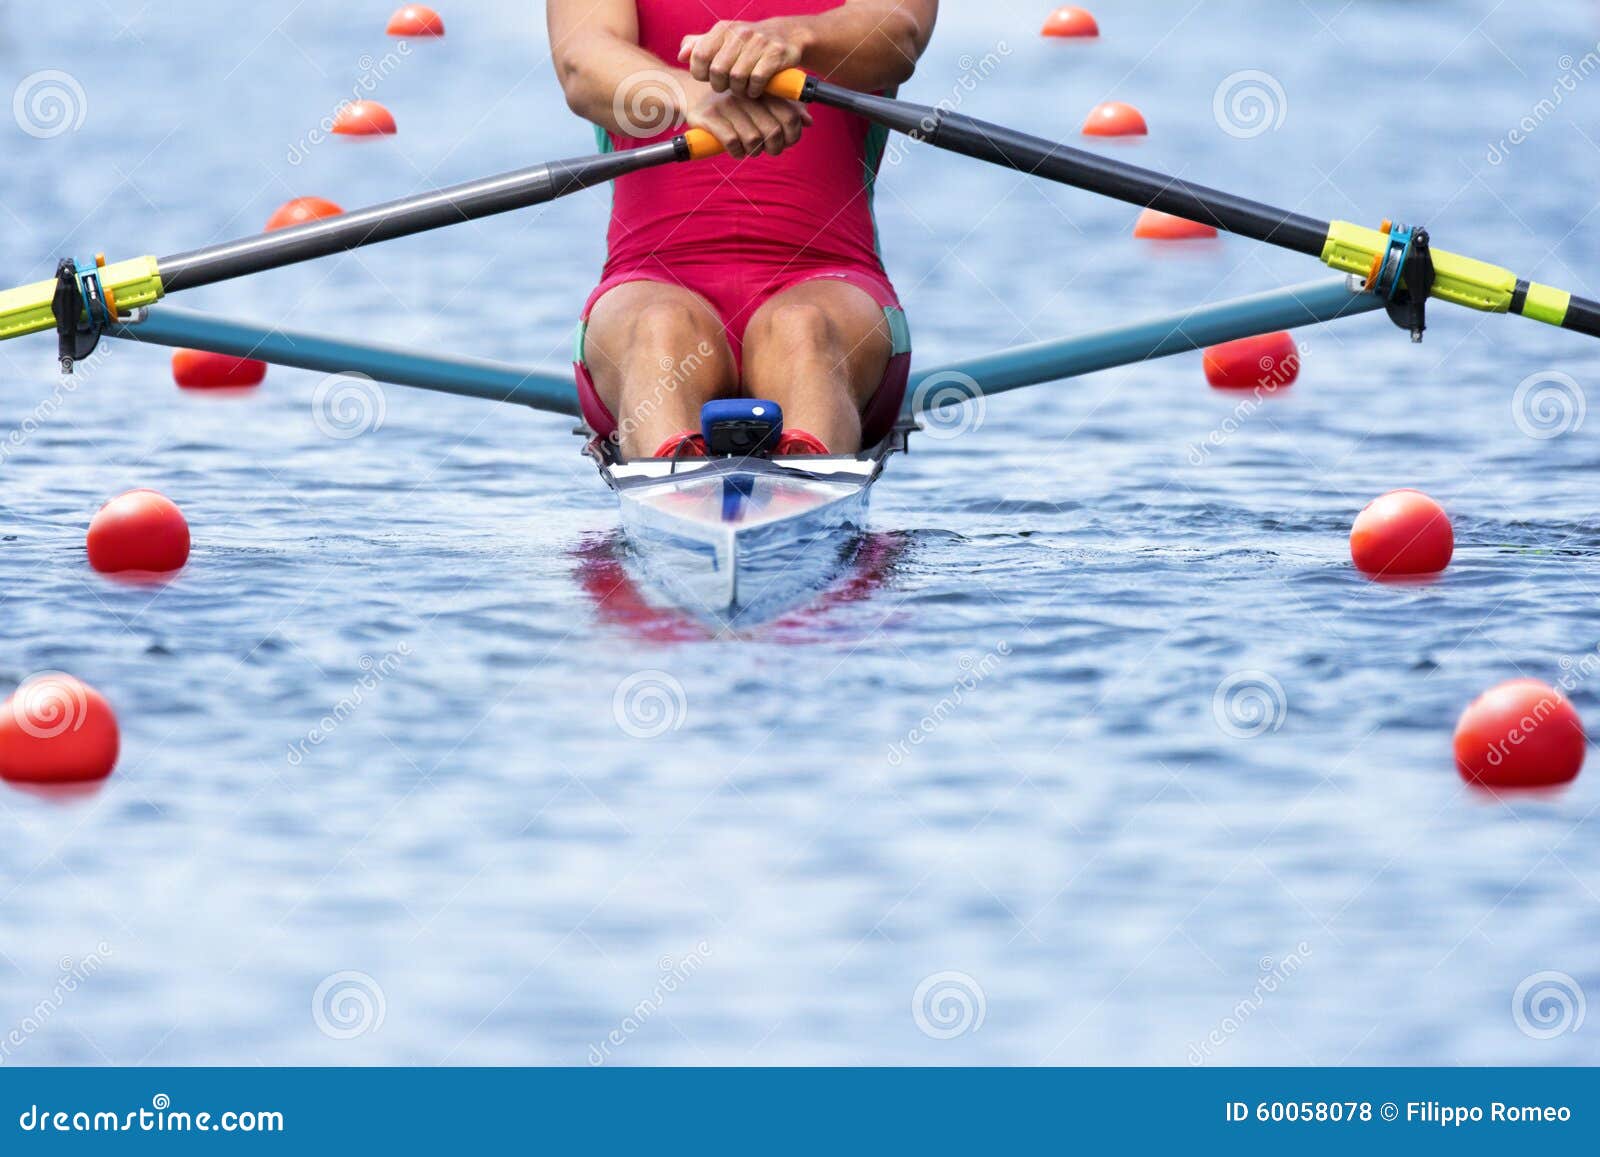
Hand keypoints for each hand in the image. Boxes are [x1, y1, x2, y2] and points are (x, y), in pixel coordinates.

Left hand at [680, 20, 805, 99]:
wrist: (786, 35)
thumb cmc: (748, 43)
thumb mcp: (723, 40)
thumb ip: (699, 46)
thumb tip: (681, 55)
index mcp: (723, 29)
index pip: (700, 56)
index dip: (701, 74)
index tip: (710, 78)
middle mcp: (740, 32)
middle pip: (718, 71)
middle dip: (720, 85)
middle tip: (727, 87)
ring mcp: (759, 42)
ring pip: (737, 78)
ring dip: (739, 90)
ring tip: (742, 89)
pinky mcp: (775, 54)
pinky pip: (756, 80)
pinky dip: (754, 90)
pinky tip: (755, 90)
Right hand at [684, 80, 810, 158]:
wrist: (691, 93)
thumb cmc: (732, 101)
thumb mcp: (760, 100)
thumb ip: (787, 108)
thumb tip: (808, 122)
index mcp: (761, 89)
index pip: (789, 115)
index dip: (793, 135)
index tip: (786, 142)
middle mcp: (746, 94)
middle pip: (774, 131)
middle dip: (774, 147)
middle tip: (767, 150)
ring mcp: (727, 105)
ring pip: (753, 139)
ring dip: (754, 151)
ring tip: (749, 149)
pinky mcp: (709, 117)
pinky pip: (732, 142)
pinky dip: (737, 152)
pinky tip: (736, 150)